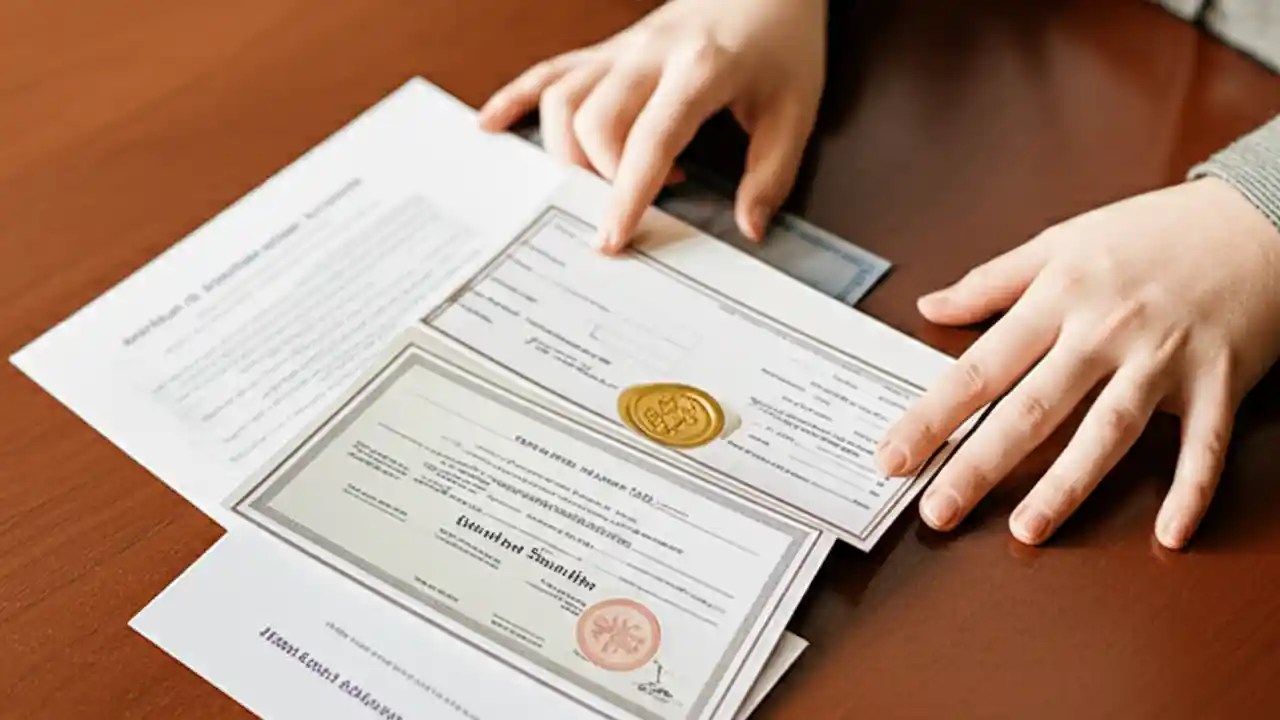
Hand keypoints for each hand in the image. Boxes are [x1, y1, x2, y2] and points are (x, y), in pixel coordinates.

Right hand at [478, 0, 825, 252]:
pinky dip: (515, 98)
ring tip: (591, 184)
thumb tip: (748, 228)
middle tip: (626, 210)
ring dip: (564, 151)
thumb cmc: (782, 45)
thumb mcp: (796, 111)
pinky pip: (550, 69)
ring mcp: (622, 48)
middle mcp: (650, 54)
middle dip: (597, 178)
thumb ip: (771, 174)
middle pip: (593, 120)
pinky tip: (490, 125)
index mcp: (700, 68)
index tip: (612, 238)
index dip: (627, 193)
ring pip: (562, 97)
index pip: (650, 139)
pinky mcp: (608, 49)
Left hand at [876, 178, 1279, 548]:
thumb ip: (991, 281)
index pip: (981, 367)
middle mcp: (1104, 333)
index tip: (893, 455)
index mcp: (1058, 298)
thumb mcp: (1062, 241)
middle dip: (981, 463)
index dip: (933, 415)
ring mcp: (1164, 360)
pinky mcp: (1220, 380)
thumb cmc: (1152, 231)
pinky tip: (1168, 533)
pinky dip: (1191, 490)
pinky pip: (1205, 446)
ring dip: (1067, 485)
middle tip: (938, 510)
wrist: (1256, 215)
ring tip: (1026, 530)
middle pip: (1032, 408)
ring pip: (1108, 432)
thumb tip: (929, 307)